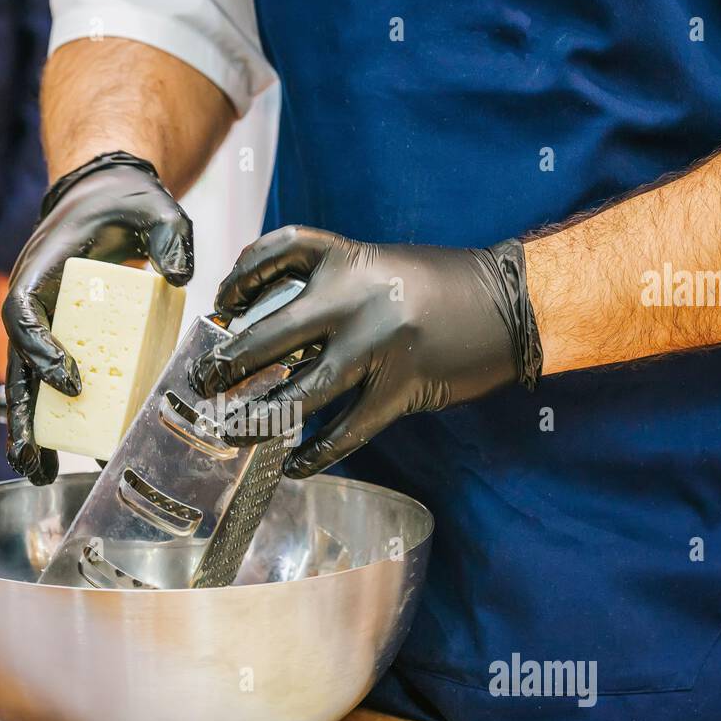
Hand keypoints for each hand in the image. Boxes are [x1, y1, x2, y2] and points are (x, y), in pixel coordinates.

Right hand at [3, 152, 192, 482]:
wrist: (105, 199)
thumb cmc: (122, 203)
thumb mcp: (153, 206)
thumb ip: (170, 234)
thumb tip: (182, 274)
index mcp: (43, 269)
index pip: (25, 313)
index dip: (41, 351)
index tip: (71, 383)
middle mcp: (35, 302)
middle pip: (18, 365)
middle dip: (23, 416)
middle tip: (32, 458)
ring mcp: (46, 324)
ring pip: (30, 384)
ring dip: (33, 429)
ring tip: (40, 472)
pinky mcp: (62, 338)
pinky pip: (55, 382)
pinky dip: (62, 416)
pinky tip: (78, 450)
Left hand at [189, 226, 540, 477]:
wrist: (514, 304)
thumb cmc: (447, 286)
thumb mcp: (385, 268)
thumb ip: (335, 289)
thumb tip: (277, 328)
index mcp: (350, 260)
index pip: (278, 252)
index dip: (241, 276)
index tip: (222, 303)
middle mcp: (356, 300)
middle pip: (271, 336)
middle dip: (230, 362)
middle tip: (206, 381)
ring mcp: (377, 348)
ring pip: (300, 393)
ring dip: (259, 418)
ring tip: (231, 432)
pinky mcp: (400, 390)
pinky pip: (346, 431)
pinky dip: (315, 454)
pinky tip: (293, 468)